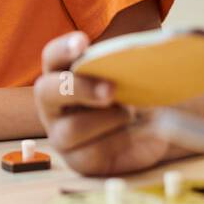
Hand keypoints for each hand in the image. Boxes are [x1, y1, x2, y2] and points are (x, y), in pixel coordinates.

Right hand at [33, 31, 171, 175]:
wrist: (156, 123)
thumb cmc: (134, 84)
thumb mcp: (131, 63)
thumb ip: (127, 49)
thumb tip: (144, 43)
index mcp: (62, 70)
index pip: (52, 56)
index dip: (64, 49)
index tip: (84, 43)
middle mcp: (53, 102)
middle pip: (46, 92)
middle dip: (79, 89)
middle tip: (111, 89)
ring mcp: (61, 133)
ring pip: (70, 128)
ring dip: (106, 119)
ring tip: (130, 113)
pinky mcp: (78, 159)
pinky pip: (91, 153)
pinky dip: (117, 141)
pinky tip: (133, 132)